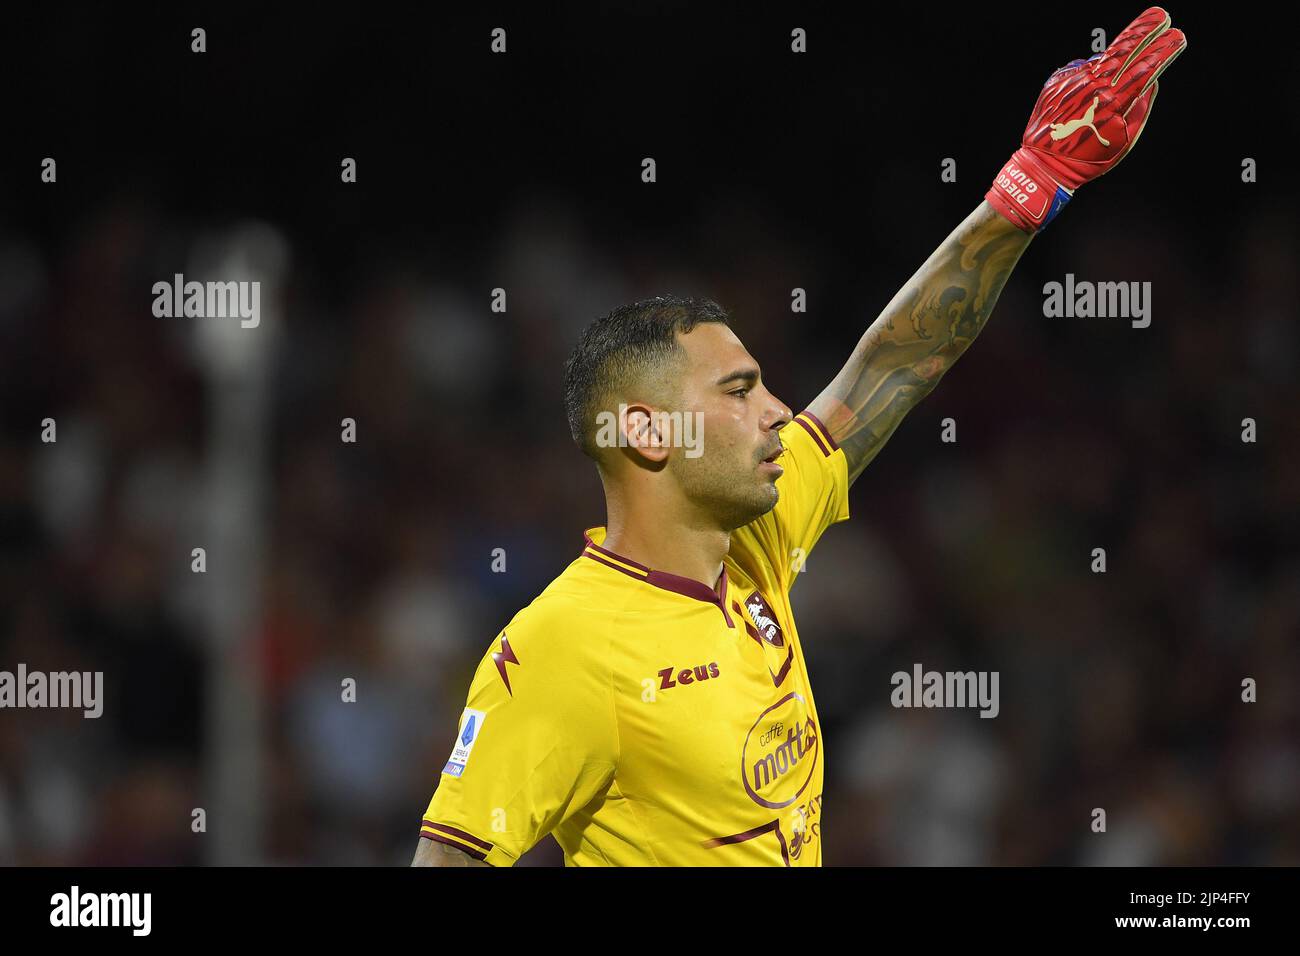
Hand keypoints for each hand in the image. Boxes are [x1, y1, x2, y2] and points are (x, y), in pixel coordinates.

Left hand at [986, 6, 1186, 232]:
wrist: (1044, 166)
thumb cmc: (1091, 157)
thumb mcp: (1125, 139)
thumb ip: (1142, 105)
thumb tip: (1152, 77)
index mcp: (1114, 102)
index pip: (1145, 68)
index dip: (1163, 50)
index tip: (1177, 35)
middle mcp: (1092, 85)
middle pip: (1123, 49)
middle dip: (1145, 30)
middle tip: (1160, 15)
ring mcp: (1072, 80)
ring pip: (1100, 61)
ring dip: (1114, 62)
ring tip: (1109, 86)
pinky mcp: (1056, 81)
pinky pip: (1080, 72)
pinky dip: (1088, 80)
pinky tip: (1083, 101)